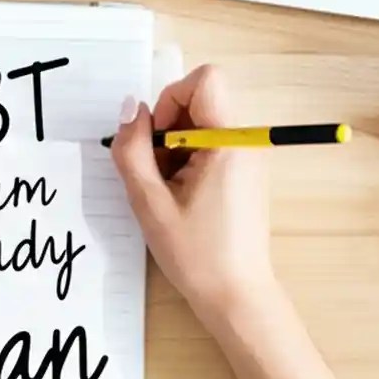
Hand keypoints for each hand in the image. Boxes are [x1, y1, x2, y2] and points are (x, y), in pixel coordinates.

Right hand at [109, 65, 272, 323]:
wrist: (237, 297)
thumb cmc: (197, 255)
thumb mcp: (150, 203)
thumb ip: (132, 150)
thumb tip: (129, 111)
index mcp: (229, 143)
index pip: (204, 80)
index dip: (170, 99)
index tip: (156, 139)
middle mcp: (246, 143)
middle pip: (200, 101)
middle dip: (167, 127)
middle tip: (156, 172)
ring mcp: (248, 157)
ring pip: (201, 124)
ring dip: (174, 147)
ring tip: (167, 190)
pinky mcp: (244, 172)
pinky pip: (210, 145)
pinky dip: (187, 160)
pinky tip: (180, 196)